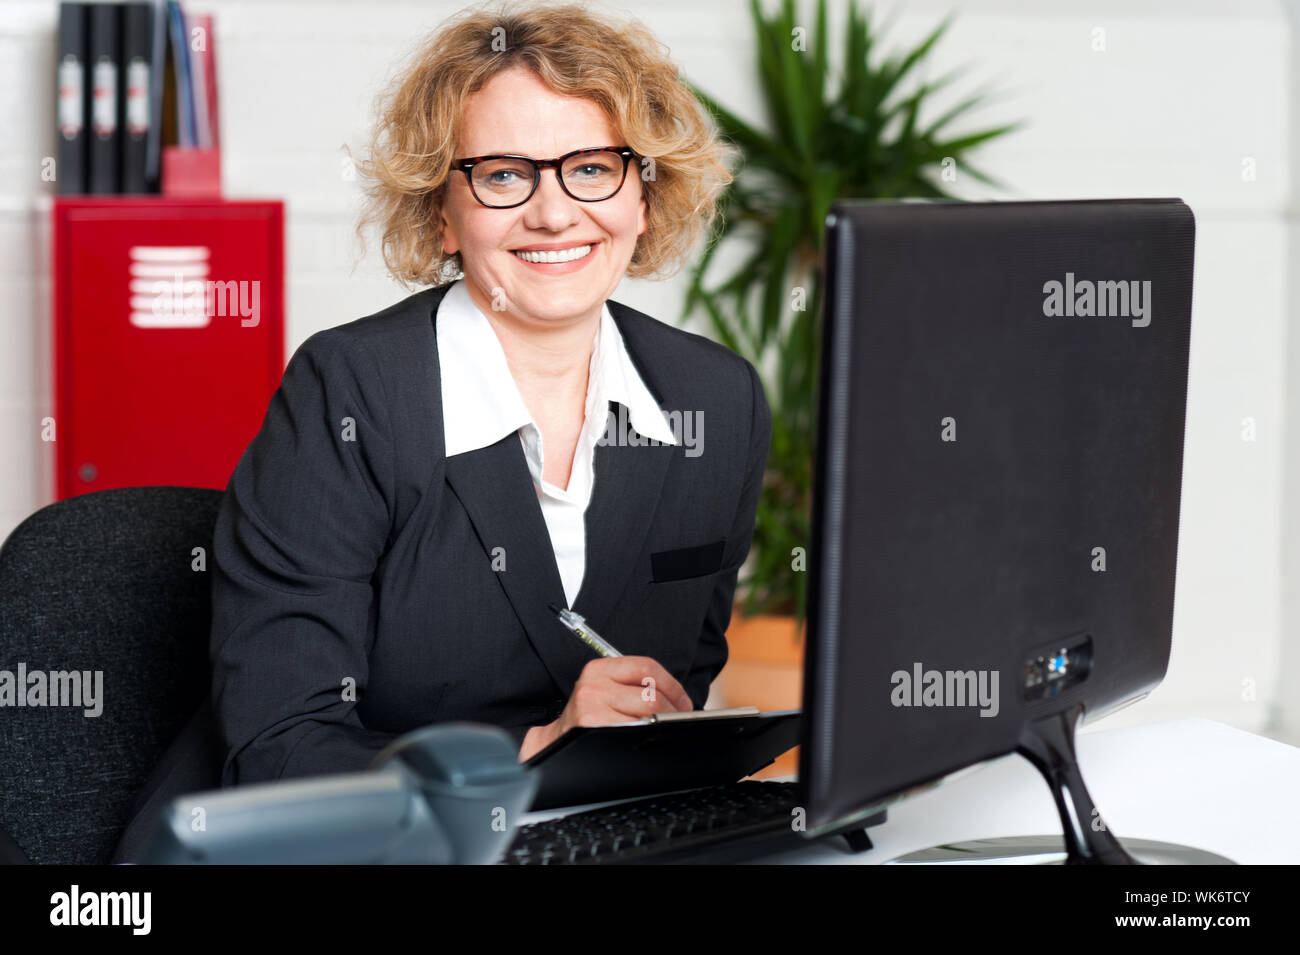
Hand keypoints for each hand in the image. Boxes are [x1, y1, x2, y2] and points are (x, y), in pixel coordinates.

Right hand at [516, 656, 692, 761]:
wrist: (555, 741)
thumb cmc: (589, 717)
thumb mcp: (604, 691)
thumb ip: (633, 686)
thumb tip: (677, 699)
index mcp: (599, 668)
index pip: (646, 667)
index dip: (672, 685)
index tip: (683, 701)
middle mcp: (593, 684)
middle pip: (650, 694)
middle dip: (672, 710)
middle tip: (679, 719)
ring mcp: (591, 706)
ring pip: (646, 715)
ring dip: (662, 725)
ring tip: (665, 729)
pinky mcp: (592, 727)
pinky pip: (634, 732)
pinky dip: (647, 737)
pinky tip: (646, 739)